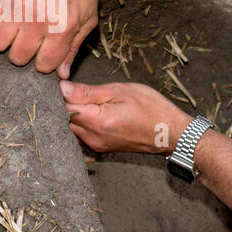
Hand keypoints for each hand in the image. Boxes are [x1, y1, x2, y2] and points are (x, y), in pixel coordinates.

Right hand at [0, 0, 97, 77]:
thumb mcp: (88, 17)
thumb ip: (73, 48)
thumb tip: (62, 74)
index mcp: (62, 28)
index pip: (43, 66)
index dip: (45, 61)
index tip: (46, 51)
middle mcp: (38, 19)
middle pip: (18, 57)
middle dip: (25, 52)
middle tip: (33, 39)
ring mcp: (18, 5)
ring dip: (7, 40)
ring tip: (18, 29)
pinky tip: (9, 14)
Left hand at [59, 79, 190, 154]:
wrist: (170, 132)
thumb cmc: (151, 108)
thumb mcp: (120, 91)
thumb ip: (88, 92)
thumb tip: (62, 88)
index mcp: (98, 121)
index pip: (64, 107)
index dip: (62, 93)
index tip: (66, 83)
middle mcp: (93, 138)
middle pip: (65, 119)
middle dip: (65, 104)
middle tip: (78, 90)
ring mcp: (96, 146)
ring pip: (71, 128)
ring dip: (73, 114)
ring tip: (87, 101)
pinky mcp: (100, 148)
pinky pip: (81, 135)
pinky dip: (81, 123)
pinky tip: (91, 113)